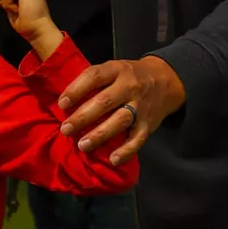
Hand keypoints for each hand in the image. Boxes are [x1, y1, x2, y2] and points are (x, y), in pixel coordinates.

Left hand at [58, 56, 186, 165]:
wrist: (165, 80)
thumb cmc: (128, 76)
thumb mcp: (113, 69)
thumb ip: (95, 80)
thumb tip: (65, 100)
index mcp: (117, 69)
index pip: (94, 76)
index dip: (76, 89)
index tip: (61, 104)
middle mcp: (129, 86)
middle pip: (104, 102)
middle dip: (82, 117)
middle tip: (66, 129)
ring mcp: (140, 105)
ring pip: (120, 120)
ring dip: (99, 135)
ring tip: (82, 145)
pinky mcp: (148, 123)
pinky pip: (138, 138)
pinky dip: (126, 150)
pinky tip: (112, 159)